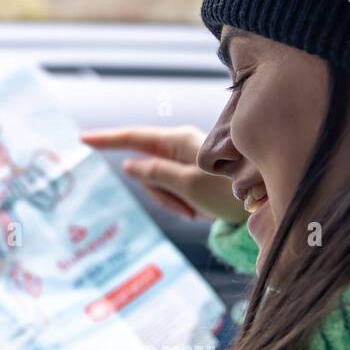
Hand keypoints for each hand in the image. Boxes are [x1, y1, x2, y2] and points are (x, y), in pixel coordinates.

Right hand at [82, 125, 243, 223]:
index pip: (132, 137)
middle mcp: (179, 147)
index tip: (82, 138)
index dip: (106, 139)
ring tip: (195, 211)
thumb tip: (129, 164)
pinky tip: (199, 212)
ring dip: (170, 201)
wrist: (266, 202)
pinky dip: (180, 203)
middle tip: (182, 208)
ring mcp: (186, 161)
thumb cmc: (228, 190)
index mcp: (176, 142)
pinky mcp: (193, 174)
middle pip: (146, 168)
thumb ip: (154, 173)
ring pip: (158, 183)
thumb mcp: (187, 184)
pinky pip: (172, 190)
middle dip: (156, 192)